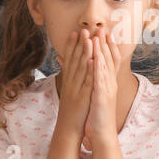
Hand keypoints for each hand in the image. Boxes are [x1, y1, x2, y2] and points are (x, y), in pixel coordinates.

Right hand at [54, 28, 93, 144]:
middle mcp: (71, 82)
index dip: (72, 45)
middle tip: (82, 29)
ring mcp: (77, 89)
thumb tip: (65, 67)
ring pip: (81, 68)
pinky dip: (90, 70)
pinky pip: (87, 82)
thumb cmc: (70, 111)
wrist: (68, 129)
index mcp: (68, 80)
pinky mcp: (83, 97)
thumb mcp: (68, 92)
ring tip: (88, 38)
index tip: (75, 32)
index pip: (70, 59)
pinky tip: (93, 60)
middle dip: (79, 44)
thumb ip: (68, 79)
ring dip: (84, 52)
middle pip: (75, 60)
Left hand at [84, 30, 121, 145]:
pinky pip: (99, 80)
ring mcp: (106, 89)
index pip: (110, 60)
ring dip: (101, 51)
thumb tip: (92, 71)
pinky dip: (97, 68)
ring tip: (97, 37)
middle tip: (103, 27)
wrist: (103, 133)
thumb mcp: (96, 94)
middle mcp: (110, 83)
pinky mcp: (101, 97)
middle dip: (105, 43)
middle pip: (109, 59)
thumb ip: (95, 82)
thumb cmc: (98, 114)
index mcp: (108, 82)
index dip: (108, 45)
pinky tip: (94, 58)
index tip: (105, 32)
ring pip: (104, 67)